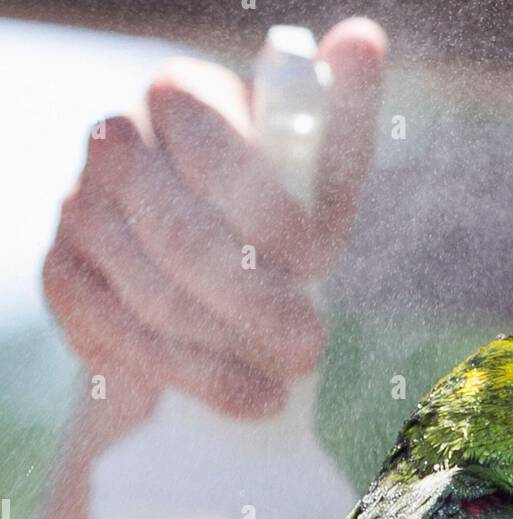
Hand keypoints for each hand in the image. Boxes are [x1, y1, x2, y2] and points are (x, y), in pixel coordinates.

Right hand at [43, 18, 386, 417]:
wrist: (204, 295)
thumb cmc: (271, 225)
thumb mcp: (315, 182)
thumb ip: (337, 121)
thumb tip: (362, 40)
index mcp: (179, 96)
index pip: (211, 147)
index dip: (268, 212)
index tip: (319, 262)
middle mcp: (116, 143)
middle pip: (181, 234)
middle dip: (255, 302)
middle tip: (312, 348)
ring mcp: (80, 210)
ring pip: (152, 295)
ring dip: (226, 349)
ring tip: (286, 381)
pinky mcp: (64, 277)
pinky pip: (123, 337)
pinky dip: (193, 376)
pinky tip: (246, 397)